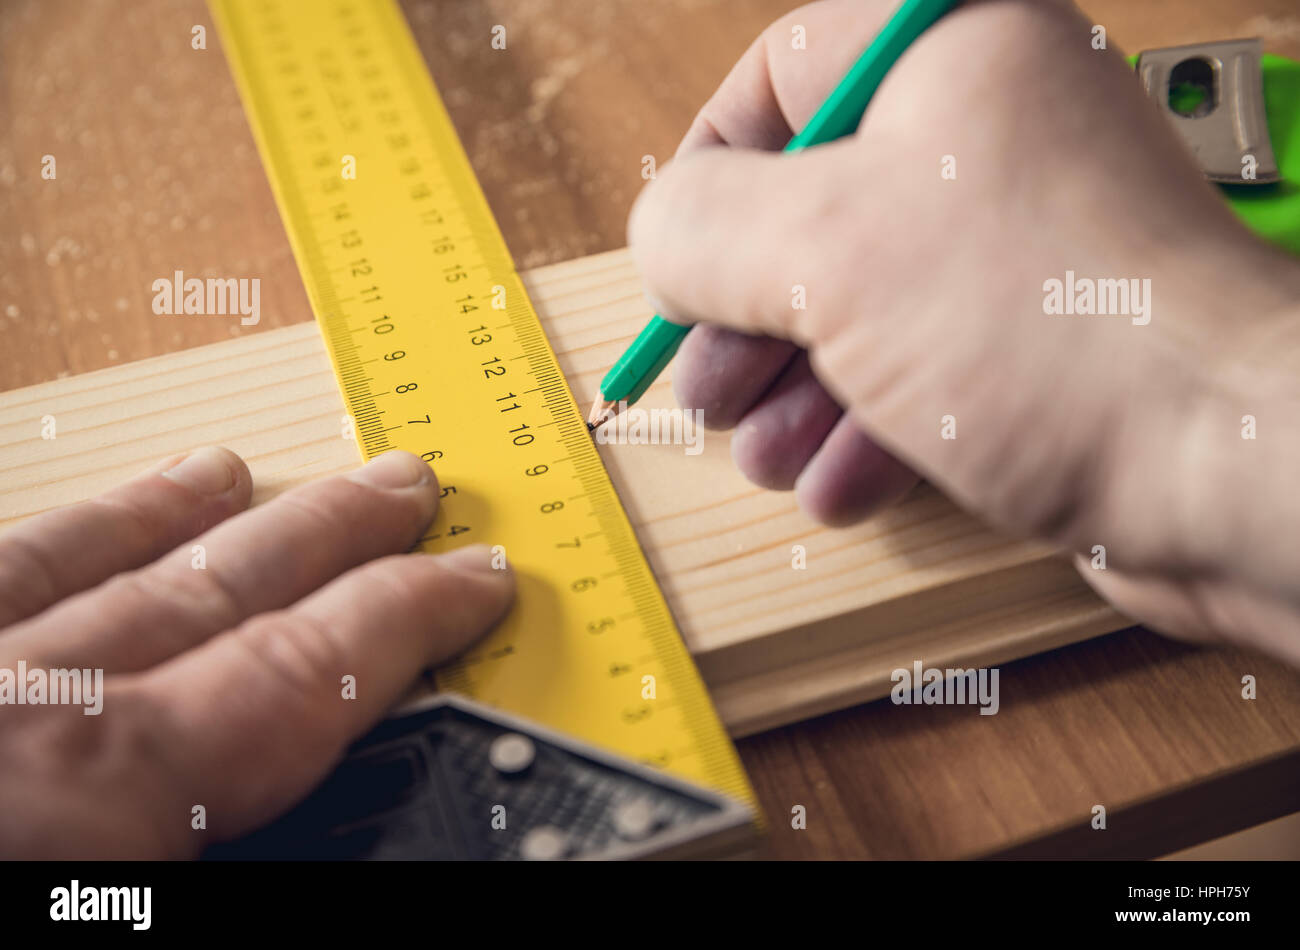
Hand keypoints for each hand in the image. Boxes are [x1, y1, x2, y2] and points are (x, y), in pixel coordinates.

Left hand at [0, 448, 512, 856]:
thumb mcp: (135, 925)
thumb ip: (254, 858)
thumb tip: (342, 828)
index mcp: (104, 789)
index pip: (303, 675)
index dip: (405, 619)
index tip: (473, 584)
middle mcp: (35, 704)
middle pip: (225, 594)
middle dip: (331, 538)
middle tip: (404, 491)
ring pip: (107, 571)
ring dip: (191, 521)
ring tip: (242, 475)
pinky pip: (4, 577)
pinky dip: (69, 539)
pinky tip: (102, 515)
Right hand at [629, 0, 1299, 661]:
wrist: (1224, 466)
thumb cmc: (1043, 331)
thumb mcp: (823, 253)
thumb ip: (703, 227)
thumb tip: (665, 238)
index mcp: (951, 55)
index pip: (782, 73)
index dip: (709, 170)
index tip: (678, 266)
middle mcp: (993, 136)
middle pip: (812, 207)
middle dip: (746, 317)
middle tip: (709, 392)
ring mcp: (1020, 247)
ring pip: (860, 303)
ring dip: (794, 392)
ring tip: (768, 459)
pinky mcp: (1041, 344)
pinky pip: (920, 366)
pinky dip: (865, 428)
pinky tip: (839, 487)